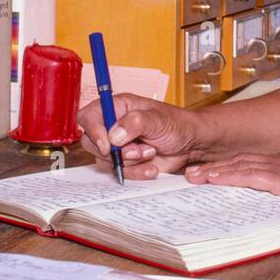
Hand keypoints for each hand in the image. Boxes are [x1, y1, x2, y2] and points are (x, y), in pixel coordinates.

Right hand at [77, 93, 203, 180]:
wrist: (191, 144)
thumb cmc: (177, 124)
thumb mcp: (158, 119)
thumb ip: (134, 123)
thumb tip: (114, 134)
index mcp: (118, 107)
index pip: (89, 116)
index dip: (93, 131)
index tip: (107, 145)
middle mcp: (114, 125)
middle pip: (91, 142)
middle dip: (116, 151)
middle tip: (138, 150)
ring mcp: (118, 145)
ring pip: (105, 160)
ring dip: (129, 162)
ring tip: (150, 152)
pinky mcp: (125, 161)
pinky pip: (118, 172)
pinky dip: (135, 172)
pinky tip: (151, 166)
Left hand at [183, 148, 279, 207]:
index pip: (255, 161)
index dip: (233, 165)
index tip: (216, 169)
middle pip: (242, 161)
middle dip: (216, 167)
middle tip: (194, 172)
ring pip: (239, 166)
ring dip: (215, 171)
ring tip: (194, 176)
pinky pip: (247, 176)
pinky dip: (228, 176)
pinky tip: (213, 179)